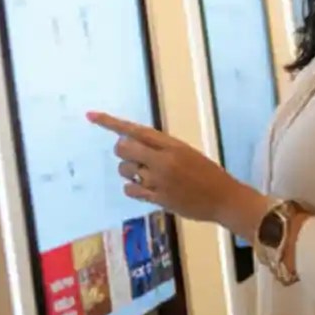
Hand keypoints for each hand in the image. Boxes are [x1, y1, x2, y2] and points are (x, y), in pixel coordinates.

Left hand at [87, 111, 256, 227]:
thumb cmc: (208, 174)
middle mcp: (163, 160)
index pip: (135, 130)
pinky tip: (144, 188)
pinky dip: (132, 188)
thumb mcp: (188, 153)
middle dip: (123, 151)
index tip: (90, 115)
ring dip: (130, 171)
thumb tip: (133, 143)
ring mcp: (159, 180)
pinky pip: (131, 190)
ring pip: (125, 170)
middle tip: (134, 157)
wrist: (224, 199)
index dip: (111, 122)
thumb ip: (162, 148)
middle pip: (123, 149)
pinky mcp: (157, 198)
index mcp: (172, 145)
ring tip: (146, 175)